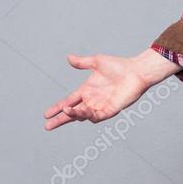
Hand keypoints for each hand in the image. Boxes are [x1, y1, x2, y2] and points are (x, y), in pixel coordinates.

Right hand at [43, 51, 174, 129]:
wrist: (136, 71)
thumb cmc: (119, 65)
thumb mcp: (97, 61)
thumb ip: (82, 62)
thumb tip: (68, 57)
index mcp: (86, 90)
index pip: (68, 101)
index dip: (57, 107)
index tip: (46, 113)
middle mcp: (92, 100)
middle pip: (72, 113)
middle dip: (60, 119)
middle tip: (47, 125)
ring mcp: (100, 106)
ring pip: (83, 115)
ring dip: (74, 114)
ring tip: (66, 111)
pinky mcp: (110, 110)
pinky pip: (96, 116)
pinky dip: (88, 116)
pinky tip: (81, 112)